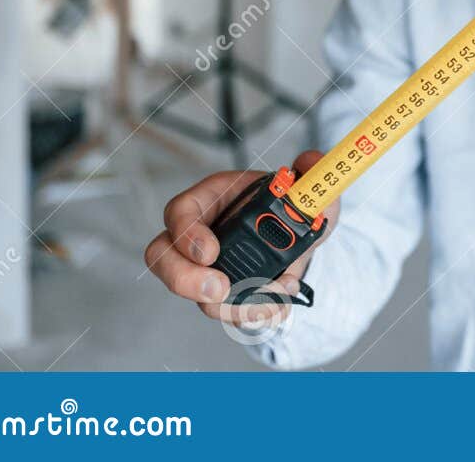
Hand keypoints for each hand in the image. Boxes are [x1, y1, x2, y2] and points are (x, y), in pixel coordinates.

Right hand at [143, 149, 338, 332]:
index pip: (180, 211)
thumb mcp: (305, 185)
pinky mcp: (224, 293)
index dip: (187, 234)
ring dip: (233, 306)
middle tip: (220, 290)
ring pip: (195, 295)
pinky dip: (253, 314)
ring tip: (274, 297)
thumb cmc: (290, 202)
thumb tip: (310, 161)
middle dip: (187, 281)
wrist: (303, 231)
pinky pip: (226, 312)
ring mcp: (208, 267)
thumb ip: (310, 172)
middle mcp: (202, 233)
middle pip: (163, 258)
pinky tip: (280, 304)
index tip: (210, 253)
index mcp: (215, 198)